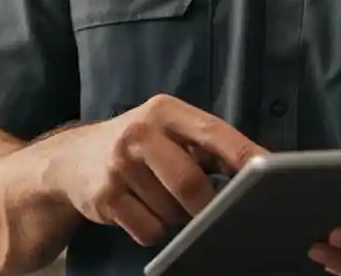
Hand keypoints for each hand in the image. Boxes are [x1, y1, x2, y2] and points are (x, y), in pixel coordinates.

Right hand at [48, 94, 266, 245]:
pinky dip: (154, 228)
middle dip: (207, 204)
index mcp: (164, 110)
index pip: (214, 132)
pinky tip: (141, 208)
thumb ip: (207, 144)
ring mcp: (118, 166)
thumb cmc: (138, 144)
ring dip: (176, 216)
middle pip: (192, 183)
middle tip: (209, 207)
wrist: (70, 159)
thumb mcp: (167, 128)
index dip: (243, 154)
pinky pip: (150, 230)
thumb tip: (255, 169)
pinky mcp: (104, 198)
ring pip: (172, 212)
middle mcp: (140, 133)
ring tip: (160, 196)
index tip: (270, 171)